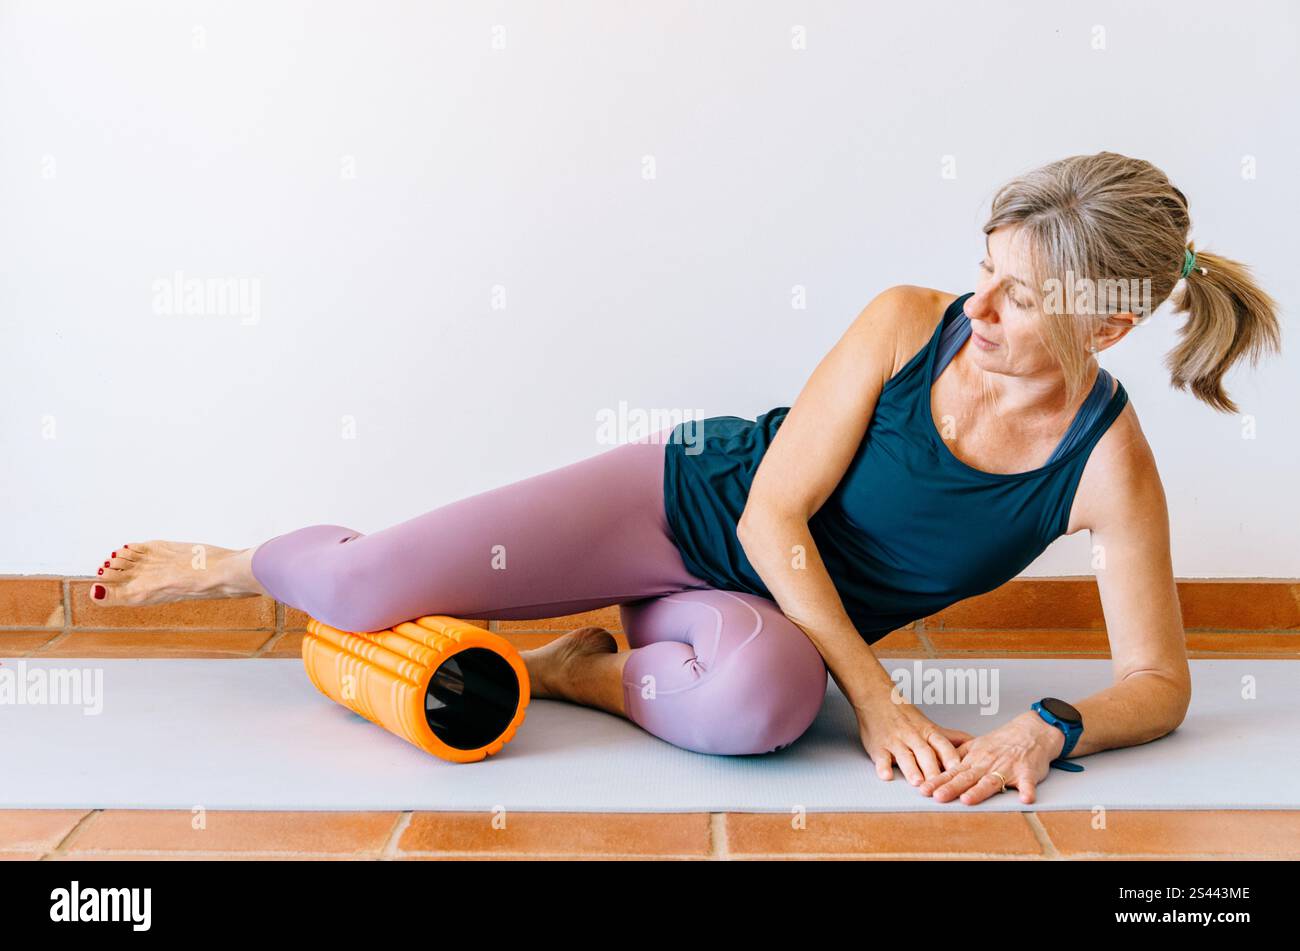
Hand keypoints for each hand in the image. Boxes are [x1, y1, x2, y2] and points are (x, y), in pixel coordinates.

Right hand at [854, 685, 975, 784]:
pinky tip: (886, 775)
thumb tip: (975, 744)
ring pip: (905, 756)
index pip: (943, 746)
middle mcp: (913, 737)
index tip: (960, 771)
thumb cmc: (904, 716)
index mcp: (928, 733)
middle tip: (939, 786)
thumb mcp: (930, 725)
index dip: (951, 759)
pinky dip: (882, 766)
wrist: (876, 697)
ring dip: (911, 769)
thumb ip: (951, 738)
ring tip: (917, 782)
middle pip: (925, 754)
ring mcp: (895, 742)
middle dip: (933, 770)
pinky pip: (880, 757)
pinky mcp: (878, 746)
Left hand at [919, 712, 1065, 804]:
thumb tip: (937, 767)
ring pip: (991, 780)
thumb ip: (958, 757)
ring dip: (979, 791)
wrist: (1031, 731)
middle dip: (951, 787)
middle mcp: (988, 763)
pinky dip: (1027, 791)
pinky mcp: (1027, 772)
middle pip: (967, 777)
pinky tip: (1024, 799)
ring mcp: (1007, 768)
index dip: (938, 781)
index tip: (924, 790)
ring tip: (968, 800)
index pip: (952, 772)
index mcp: (975, 759)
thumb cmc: (1002, 742)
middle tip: (937, 796)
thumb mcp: (976, 746)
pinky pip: (1028, 783)